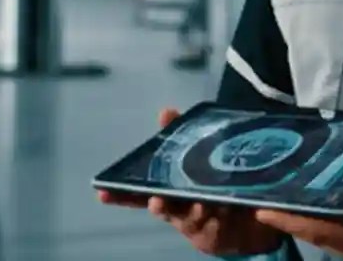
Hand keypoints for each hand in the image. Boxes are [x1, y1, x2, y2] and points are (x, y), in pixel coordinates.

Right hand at [97, 108, 284, 256]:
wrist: (240, 216)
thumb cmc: (207, 183)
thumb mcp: (195, 155)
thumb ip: (179, 135)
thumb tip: (165, 111)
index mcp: (166, 191)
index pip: (138, 194)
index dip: (119, 194)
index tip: (102, 193)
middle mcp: (177, 209)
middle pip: (164, 209)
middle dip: (161, 205)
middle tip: (157, 201)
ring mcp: (199, 221)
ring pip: (194, 218)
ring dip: (196, 211)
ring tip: (202, 204)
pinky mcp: (221, 230)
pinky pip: (223, 224)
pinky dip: (226, 217)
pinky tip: (232, 210)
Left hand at [256, 187, 342, 260]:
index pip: (319, 233)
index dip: (289, 222)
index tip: (262, 211)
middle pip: (319, 238)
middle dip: (294, 222)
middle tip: (271, 201)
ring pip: (332, 242)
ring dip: (313, 225)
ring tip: (294, 200)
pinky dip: (332, 228)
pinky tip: (330, 210)